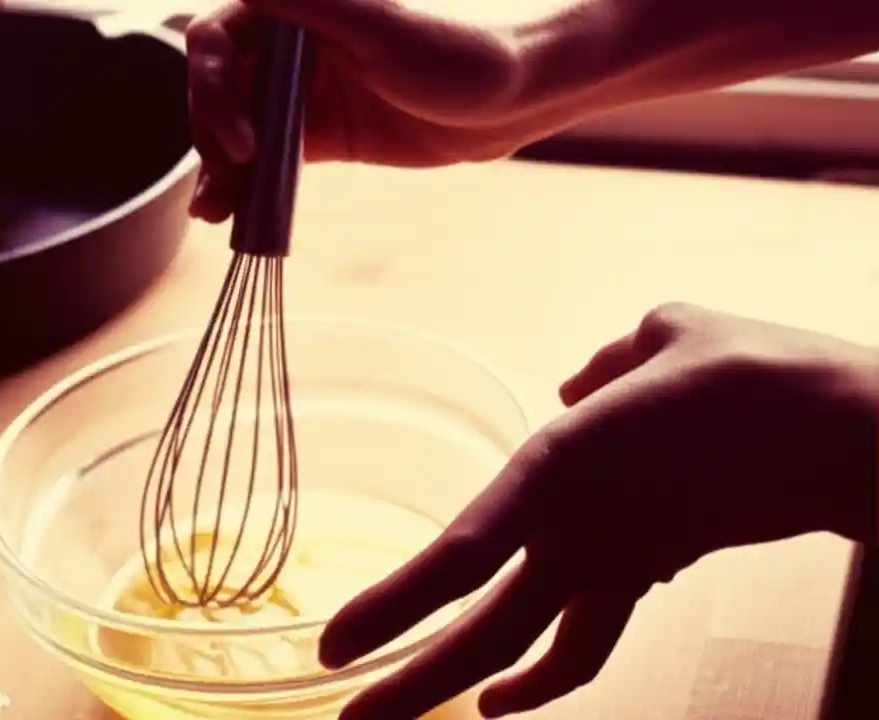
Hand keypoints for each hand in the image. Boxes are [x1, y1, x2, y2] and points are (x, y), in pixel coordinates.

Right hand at [185, 0, 566, 221]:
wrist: (515, 102)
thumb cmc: (458, 52)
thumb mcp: (381, 27)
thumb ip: (312, 3)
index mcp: (295, 9)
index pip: (216, 39)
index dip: (210, 87)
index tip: (242, 137)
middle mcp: (292, 48)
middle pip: (219, 88)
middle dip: (211, 134)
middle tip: (231, 176)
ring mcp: (304, 94)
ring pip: (238, 128)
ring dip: (218, 167)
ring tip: (214, 211)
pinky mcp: (320, 136)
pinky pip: (268, 160)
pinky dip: (247, 184)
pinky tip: (234, 212)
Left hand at [318, 302, 878, 718]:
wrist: (848, 430)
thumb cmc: (757, 372)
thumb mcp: (665, 334)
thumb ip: (606, 363)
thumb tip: (577, 386)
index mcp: (561, 467)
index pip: (462, 553)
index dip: (395, 605)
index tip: (336, 645)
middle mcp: (579, 530)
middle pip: (484, 629)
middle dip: (412, 680)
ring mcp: (614, 562)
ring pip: (528, 646)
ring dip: (462, 683)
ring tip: (402, 717)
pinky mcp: (646, 570)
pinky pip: (584, 638)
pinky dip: (543, 672)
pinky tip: (505, 695)